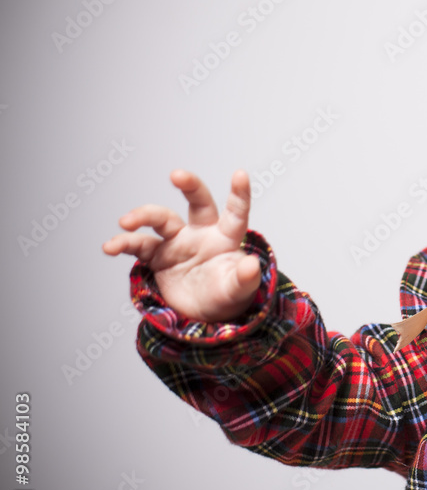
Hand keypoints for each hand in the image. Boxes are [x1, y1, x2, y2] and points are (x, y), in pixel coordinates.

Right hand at [103, 169, 261, 321]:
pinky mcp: (157, 256)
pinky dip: (123, 244)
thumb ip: (245, 279)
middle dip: (189, 185)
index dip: (239, 195)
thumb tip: (252, 265)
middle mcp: (201, 233)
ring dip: (142, 217)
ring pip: (161, 219)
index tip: (240, 174)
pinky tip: (110, 246)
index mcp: (226, 238)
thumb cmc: (226, 295)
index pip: (236, 214)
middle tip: (177, 175)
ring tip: (125, 222)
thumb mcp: (239, 290)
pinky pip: (138, 245)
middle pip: (197, 203)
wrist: (202, 315)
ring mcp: (177, 242)